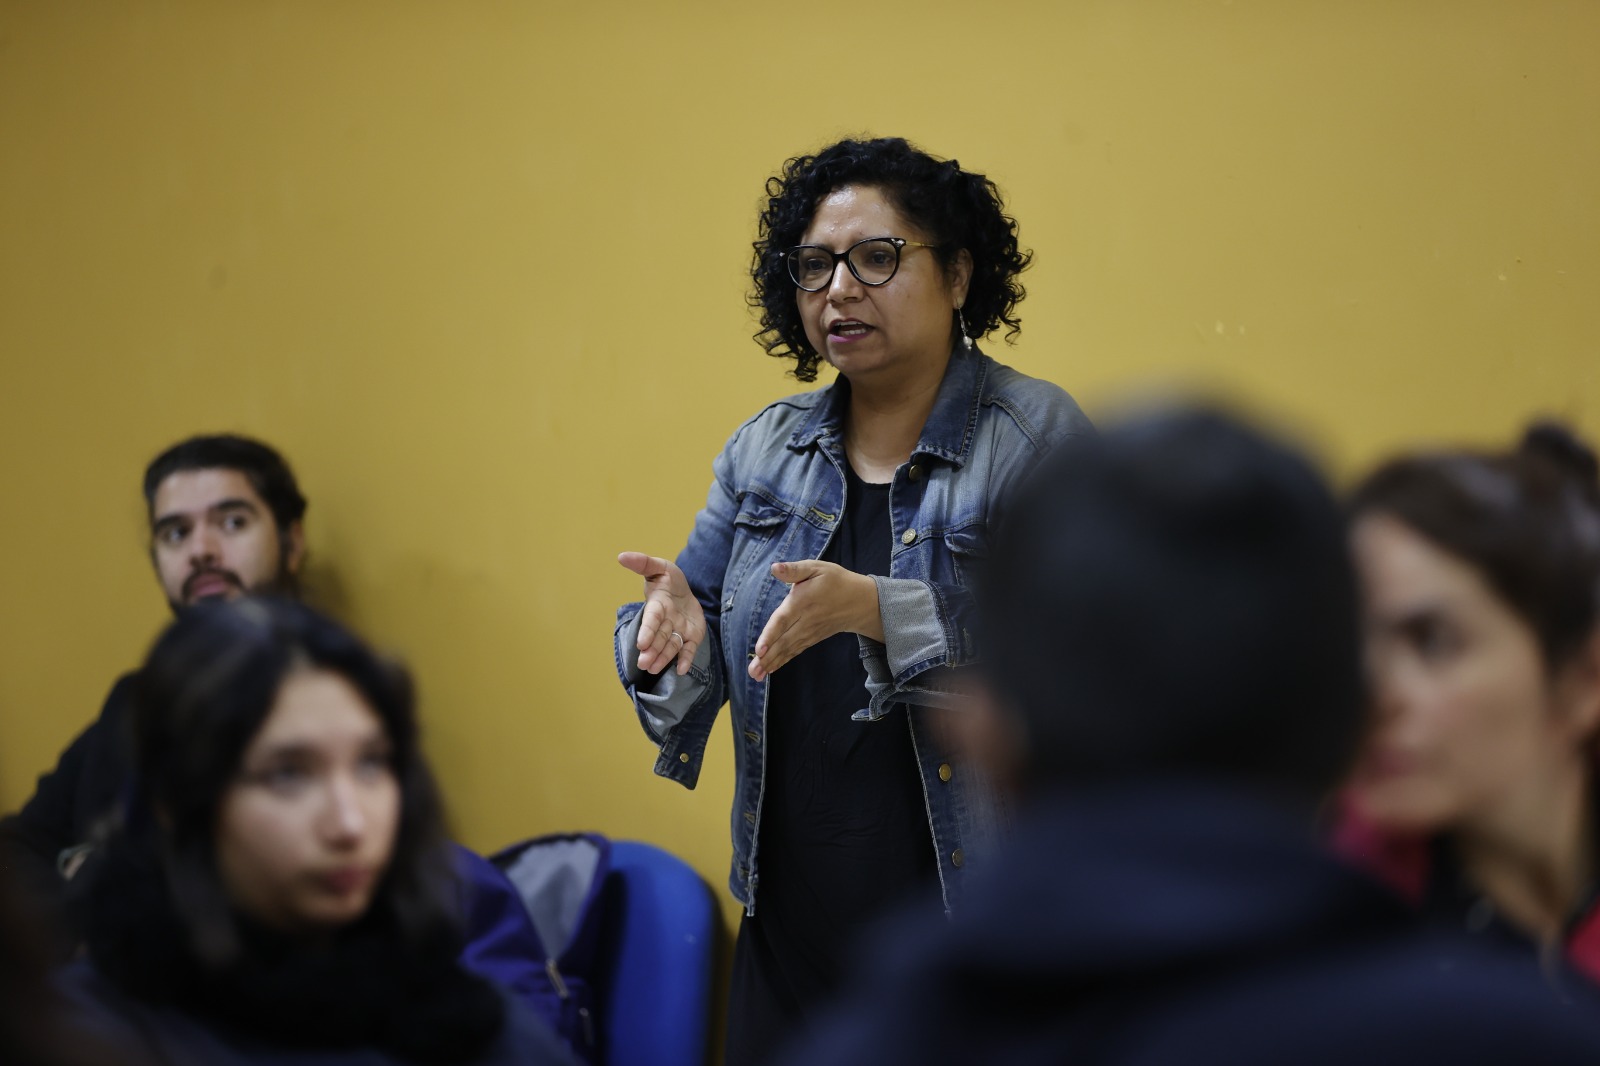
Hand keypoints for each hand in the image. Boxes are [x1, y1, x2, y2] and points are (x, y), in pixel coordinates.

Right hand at [618, 552, 705, 675]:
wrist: (685, 590)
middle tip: (644, 664)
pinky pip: (688, 649)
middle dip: (651, 651)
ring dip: (663, 658)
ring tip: (654, 670)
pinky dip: (685, 659)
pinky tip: (681, 670)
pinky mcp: (692, 636)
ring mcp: (678, 630)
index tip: (641, 644)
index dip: (647, 631)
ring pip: (670, 646)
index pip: (652, 620)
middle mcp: (666, 621)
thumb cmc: (669, 579)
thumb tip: (621, 556)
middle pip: (659, 638)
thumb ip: (642, 562)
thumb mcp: (659, 566)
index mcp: (657, 605)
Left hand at [748, 559, 881, 681]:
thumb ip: (794, 570)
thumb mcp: (816, 568)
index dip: (771, 634)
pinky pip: (795, 651)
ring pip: (788, 649)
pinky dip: (781, 661)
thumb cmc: (834, 581)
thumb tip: (774, 568)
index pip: (784, 620)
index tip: (759, 650)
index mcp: (803, 601)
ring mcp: (809, 632)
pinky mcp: (811, 638)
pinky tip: (769, 670)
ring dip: (771, 663)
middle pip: (784, 640)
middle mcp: (805, 620)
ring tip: (756, 675)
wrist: (859, 601)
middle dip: (767, 657)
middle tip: (752, 672)